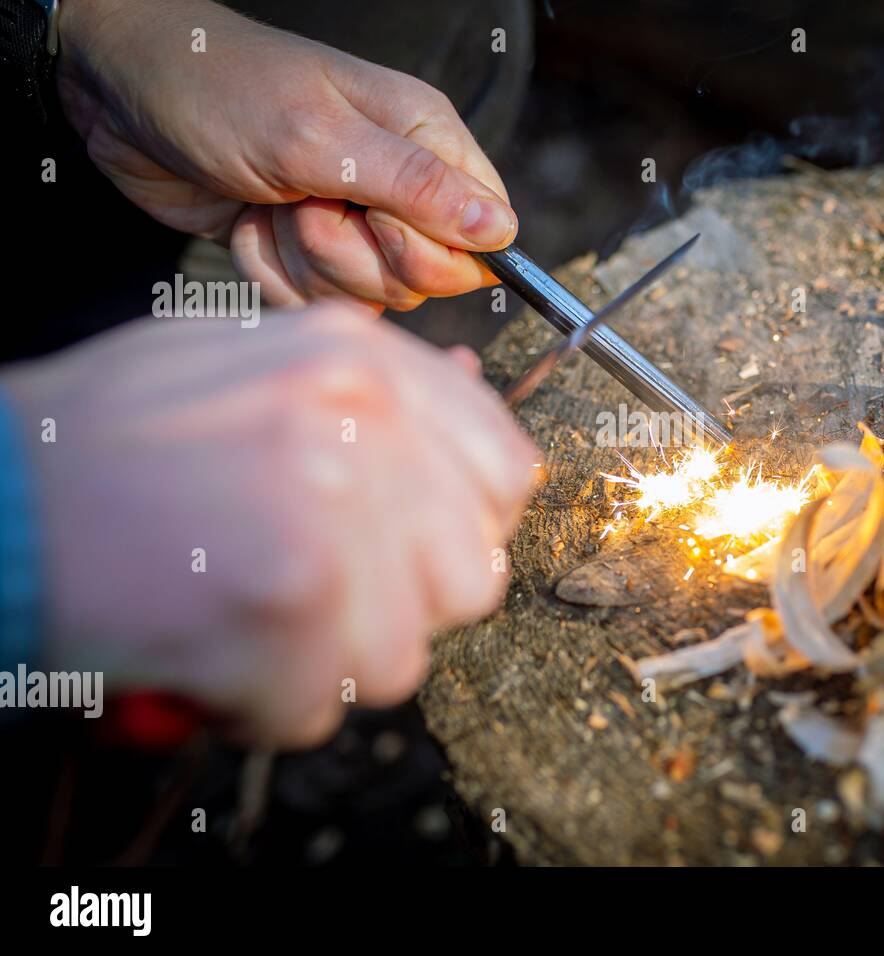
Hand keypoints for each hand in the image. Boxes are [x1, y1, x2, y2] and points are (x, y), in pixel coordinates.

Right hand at [0, 305, 537, 744]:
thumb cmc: (111, 440)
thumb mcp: (252, 365)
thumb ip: (373, 388)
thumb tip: (471, 392)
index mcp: (361, 362)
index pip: (504, 472)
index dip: (460, 529)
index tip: (410, 547)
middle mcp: (361, 422)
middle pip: (471, 576)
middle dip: (393, 606)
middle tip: (314, 590)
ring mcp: (329, 510)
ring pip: (402, 656)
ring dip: (320, 661)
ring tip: (243, 613)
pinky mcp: (286, 602)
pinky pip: (317, 706)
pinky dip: (253, 703)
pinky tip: (203, 647)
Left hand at [57, 0, 516, 310]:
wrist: (120, 96)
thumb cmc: (220, 89)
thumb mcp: (321, 136)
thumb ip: (417, 188)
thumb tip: (502, 233)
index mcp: (422, 140)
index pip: (482, 234)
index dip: (436, 250)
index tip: (378, 222)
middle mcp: (396, 184)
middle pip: (426, 276)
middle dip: (359, 257)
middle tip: (310, 205)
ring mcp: (350, 221)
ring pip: (369, 293)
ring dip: (307, 261)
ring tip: (272, 205)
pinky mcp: (304, 250)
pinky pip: (314, 300)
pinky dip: (272, 271)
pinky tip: (248, 224)